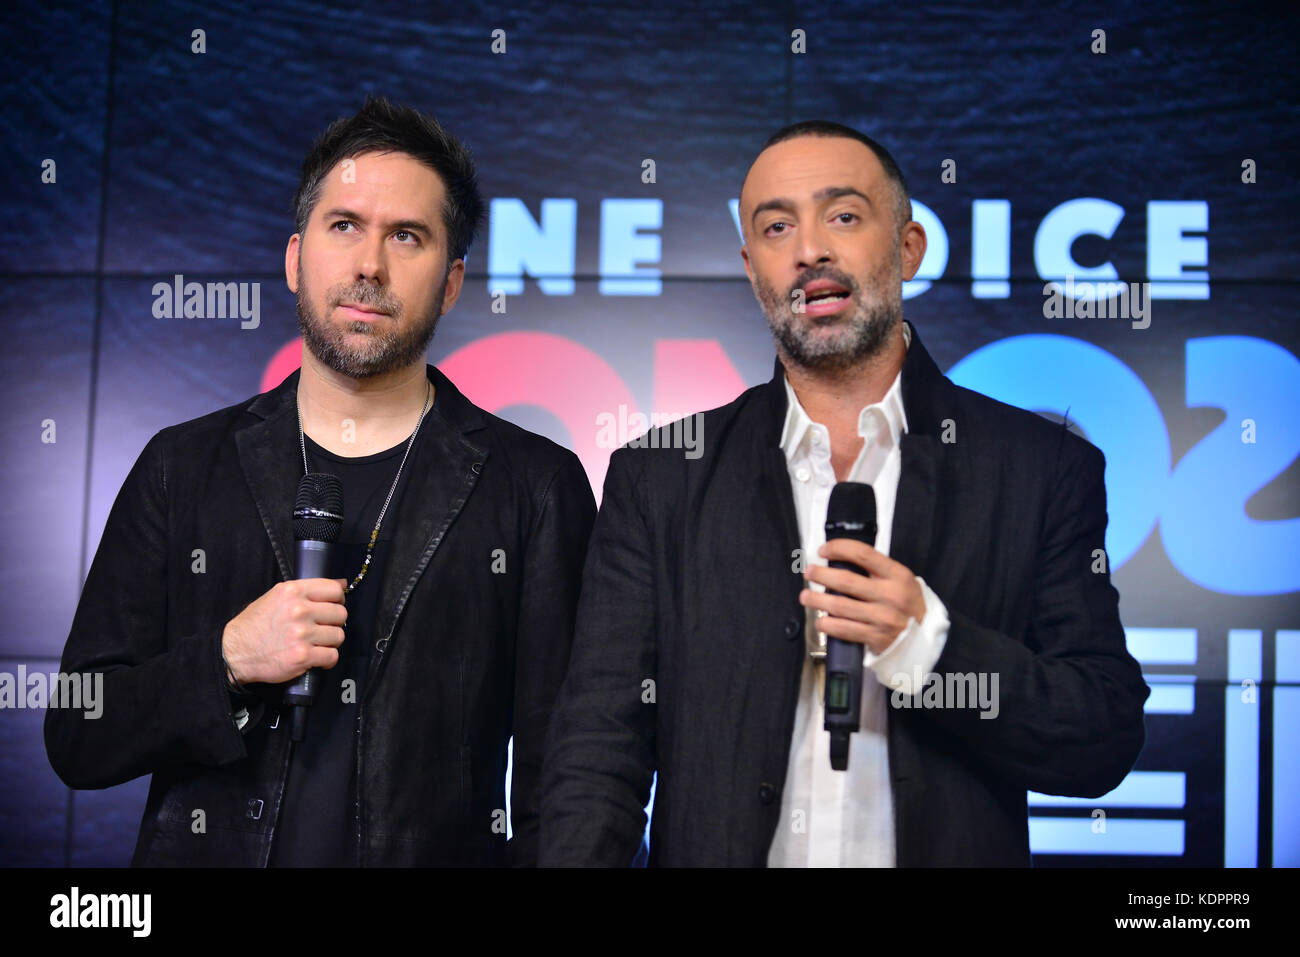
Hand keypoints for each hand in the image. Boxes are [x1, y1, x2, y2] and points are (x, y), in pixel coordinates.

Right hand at [221, 578, 348, 684]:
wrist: (234, 652)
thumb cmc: (255, 625)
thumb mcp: (277, 597)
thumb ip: (307, 590)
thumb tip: (341, 583)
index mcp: (293, 591)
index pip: (334, 590)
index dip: (337, 600)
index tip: (332, 606)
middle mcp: (299, 610)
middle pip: (340, 613)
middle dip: (333, 622)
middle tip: (320, 628)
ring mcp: (301, 633)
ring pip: (338, 635)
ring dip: (330, 642)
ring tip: (315, 643)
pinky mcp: (302, 656)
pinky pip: (332, 656)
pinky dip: (327, 659)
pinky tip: (315, 657)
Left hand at [800, 539, 925, 655]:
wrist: (925, 638)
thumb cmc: (907, 604)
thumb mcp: (901, 580)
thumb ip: (876, 570)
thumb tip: (839, 560)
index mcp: (897, 575)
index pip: (863, 554)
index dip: (839, 549)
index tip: (823, 550)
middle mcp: (890, 595)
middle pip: (846, 580)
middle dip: (821, 574)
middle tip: (809, 572)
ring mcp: (883, 618)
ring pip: (840, 606)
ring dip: (817, 599)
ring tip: (806, 596)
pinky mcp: (876, 638)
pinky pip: (845, 629)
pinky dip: (828, 624)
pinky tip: (820, 620)